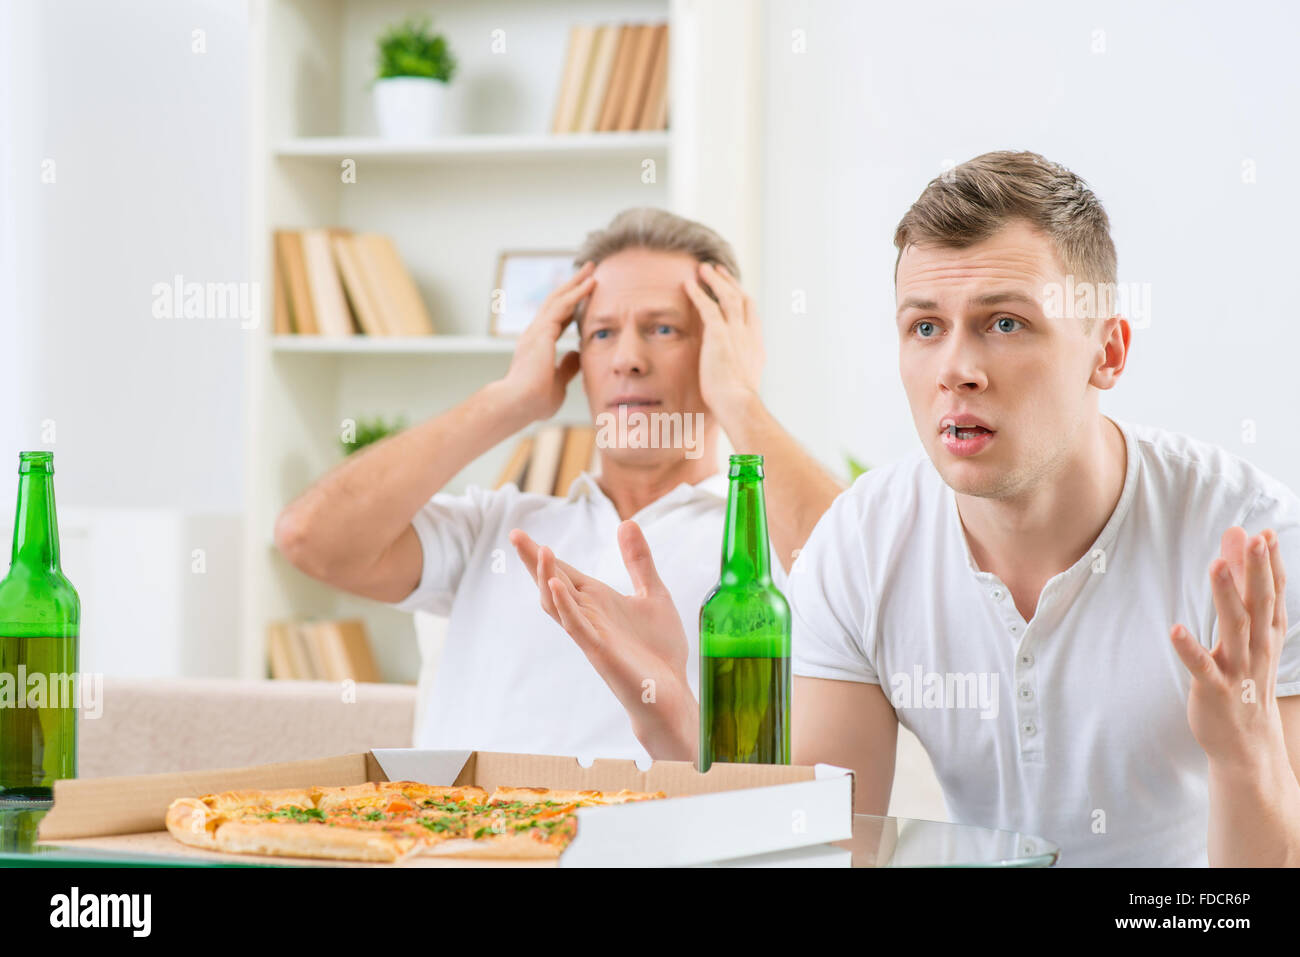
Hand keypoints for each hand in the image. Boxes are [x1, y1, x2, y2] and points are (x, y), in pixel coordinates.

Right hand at [498, 261, 595, 421]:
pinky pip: (562, 306)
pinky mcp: (542, 331)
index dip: (571, 305)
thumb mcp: (557, 382)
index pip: (557, 318)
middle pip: (556, 301)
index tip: (584, 294)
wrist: (518, 404)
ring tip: (591, 268)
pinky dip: (577, 293)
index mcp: (538, 345)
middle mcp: (535, 333)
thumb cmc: (534, 402)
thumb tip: (577, 355)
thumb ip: (566, 367)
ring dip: (576, 282)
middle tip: (588, 270)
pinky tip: (590, 284)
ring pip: (558, 298)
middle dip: (573, 285)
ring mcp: (536, 330)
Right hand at [509, 520, 697, 760]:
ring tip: (539, 550)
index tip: (520, 534)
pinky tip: (556, 585)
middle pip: (551, 584)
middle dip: (533, 560)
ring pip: (558, 604)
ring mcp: (591, 634)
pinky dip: (565, 606)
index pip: (563, 573)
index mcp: (597, 601)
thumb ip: (638, 561)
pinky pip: (576, 627)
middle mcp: (588, 616)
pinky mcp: (600, 652)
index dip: (542, 555)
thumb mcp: (653, 594)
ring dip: (547, 578)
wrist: (670, 693)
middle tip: (514, 535)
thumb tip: (626, 522)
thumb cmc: (659, 650)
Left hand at [684, 262, 763, 422]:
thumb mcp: (743, 384)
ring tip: (703, 268)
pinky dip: (698, 293)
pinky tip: (688, 284)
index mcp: (756, 345)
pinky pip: (708, 306)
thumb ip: (738, 374)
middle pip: (741, 299)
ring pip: (727, 296)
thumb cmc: (737, 403)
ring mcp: (736, 332)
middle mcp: (748, 334)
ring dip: (715, 280)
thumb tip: (732, 380)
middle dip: (729, 282)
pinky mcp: (719, 335)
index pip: (751, 314)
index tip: (734, 288)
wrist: (738, 404)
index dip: (742, 298)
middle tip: (718, 270)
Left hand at [1172, 526, 1288, 768]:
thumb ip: (1244, 591)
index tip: (1266, 533)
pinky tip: (1174, 628)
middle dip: (1257, 571)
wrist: (1249, 747)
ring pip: (1234, 628)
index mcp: (1268, 636)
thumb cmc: (1246, 680)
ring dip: (1226, 597)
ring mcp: (1237, 670)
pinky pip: (1201, 667)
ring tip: (1216, 566)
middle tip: (1254, 538)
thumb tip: (1237, 546)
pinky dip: (1189, 648)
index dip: (1271, 565)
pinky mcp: (1213, 690)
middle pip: (1259, 604)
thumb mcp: (1250, 638)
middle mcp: (1258, 649)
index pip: (1273, 595)